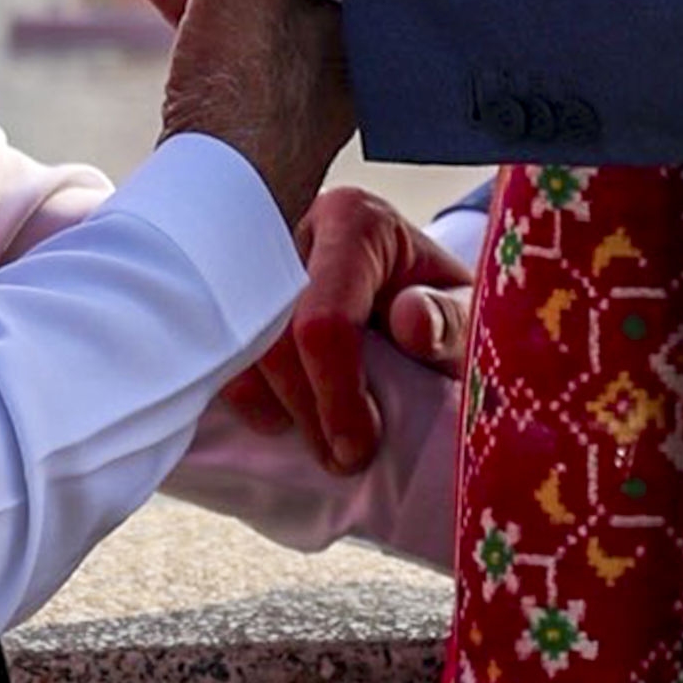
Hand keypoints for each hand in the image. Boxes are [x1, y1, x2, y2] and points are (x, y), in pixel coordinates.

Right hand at [220, 186, 475, 474]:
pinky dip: (248, 399)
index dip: (336, 393)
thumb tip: (411, 322)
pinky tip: (284, 420)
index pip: (323, 315)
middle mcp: (291, 232)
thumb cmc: (440, 305)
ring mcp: (252, 265)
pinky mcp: (231, 300)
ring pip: (234, 351)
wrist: (411, 296)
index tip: (357, 448)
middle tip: (341, 459)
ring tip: (318, 442)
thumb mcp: (466, 312)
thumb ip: (452, 318)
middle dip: (305, 410)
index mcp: (354, 223)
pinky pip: (216, 358)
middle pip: (271, 336)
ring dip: (273, 409)